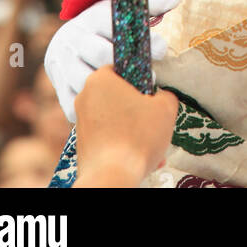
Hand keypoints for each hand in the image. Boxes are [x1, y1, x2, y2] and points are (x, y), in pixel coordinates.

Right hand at [44, 0, 180, 123]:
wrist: (64, 43)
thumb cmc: (102, 27)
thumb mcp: (120, 10)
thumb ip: (148, 4)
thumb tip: (175, 0)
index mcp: (92, 18)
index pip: (114, 25)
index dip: (140, 38)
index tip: (162, 50)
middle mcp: (75, 39)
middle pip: (100, 53)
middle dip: (127, 67)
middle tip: (151, 79)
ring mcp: (64, 63)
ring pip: (86, 80)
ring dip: (111, 92)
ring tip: (134, 99)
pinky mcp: (59, 86)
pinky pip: (73, 103)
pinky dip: (92, 110)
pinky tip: (110, 111)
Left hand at [75, 66, 178, 186]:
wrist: (111, 178)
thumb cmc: (137, 138)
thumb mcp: (165, 108)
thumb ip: (166, 94)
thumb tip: (161, 97)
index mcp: (99, 79)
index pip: (120, 69)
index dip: (140, 81)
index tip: (150, 95)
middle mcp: (84, 98)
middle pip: (118, 96)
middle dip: (138, 110)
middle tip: (153, 122)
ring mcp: (81, 122)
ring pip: (115, 119)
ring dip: (133, 129)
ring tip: (150, 146)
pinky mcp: (82, 144)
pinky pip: (107, 137)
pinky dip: (122, 144)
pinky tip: (139, 158)